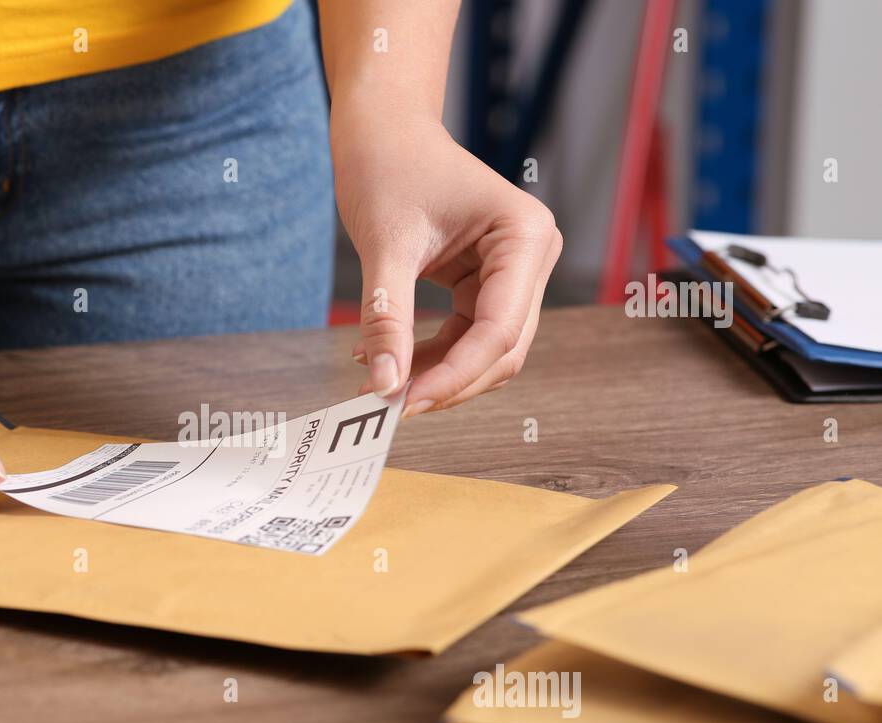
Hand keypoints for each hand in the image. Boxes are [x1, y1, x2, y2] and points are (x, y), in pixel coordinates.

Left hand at [332, 115, 561, 415]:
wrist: (383, 130)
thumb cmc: (388, 165)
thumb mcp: (384, 245)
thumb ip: (387, 318)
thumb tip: (385, 385)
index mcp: (524, 236)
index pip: (500, 330)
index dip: (454, 375)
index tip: (404, 402)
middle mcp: (530, 255)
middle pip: (502, 350)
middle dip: (448, 382)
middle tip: (390, 406)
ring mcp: (514, 273)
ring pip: (486, 352)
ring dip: (437, 376)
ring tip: (379, 383)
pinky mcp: (487, 284)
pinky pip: (466, 337)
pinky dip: (430, 357)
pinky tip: (384, 359)